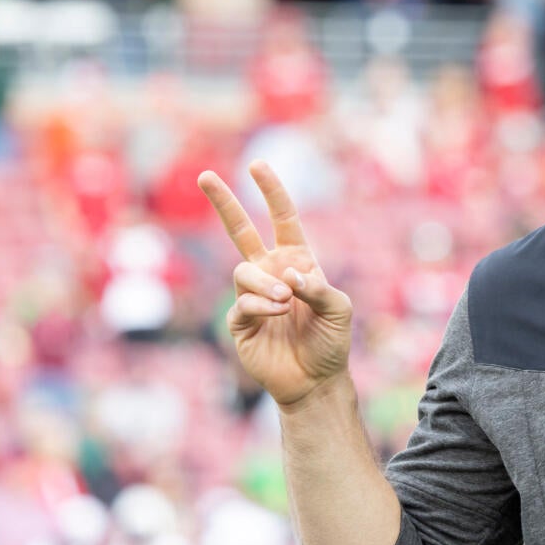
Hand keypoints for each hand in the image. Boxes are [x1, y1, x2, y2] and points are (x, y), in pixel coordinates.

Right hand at [198, 161, 352, 406]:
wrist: (315, 379)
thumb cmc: (331, 341)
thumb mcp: (339, 309)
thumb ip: (319, 287)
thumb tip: (289, 275)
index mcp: (297, 261)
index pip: (282, 219)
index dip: (271, 192)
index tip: (257, 165)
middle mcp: (271, 273)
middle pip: (240, 231)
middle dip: (224, 203)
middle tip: (204, 176)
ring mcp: (252, 295)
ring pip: (243, 271)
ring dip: (266, 284)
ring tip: (286, 302)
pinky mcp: (239, 320)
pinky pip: (241, 302)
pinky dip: (261, 306)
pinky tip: (277, 315)